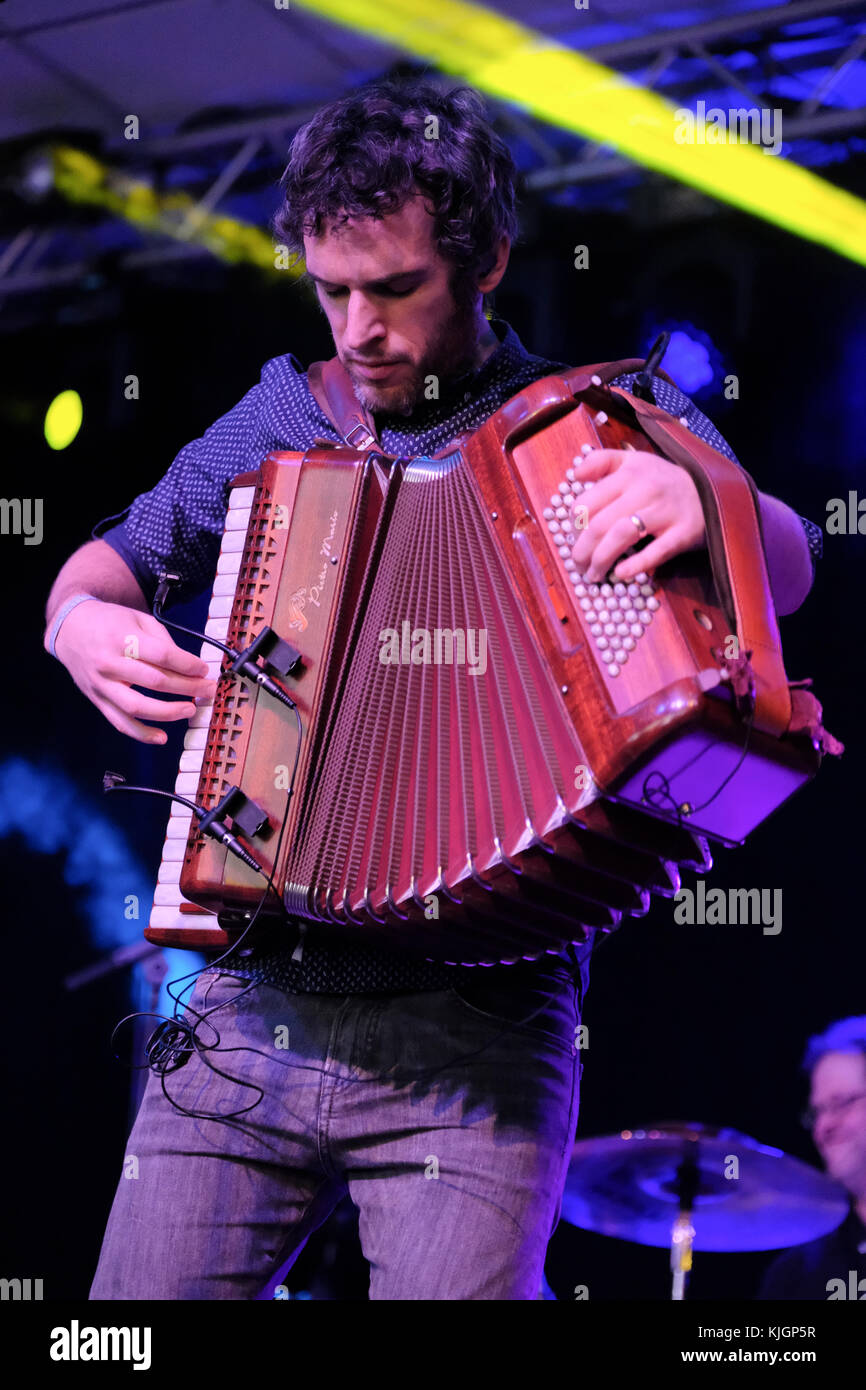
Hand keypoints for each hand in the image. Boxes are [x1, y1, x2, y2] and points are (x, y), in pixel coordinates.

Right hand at [52, 600, 216, 744]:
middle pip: (156, 681)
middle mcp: (110, 663)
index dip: (188, 665)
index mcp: (123, 638)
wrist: (69, 628)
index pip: (163, 656)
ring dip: (169, 712)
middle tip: (209, 690)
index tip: (204, 670)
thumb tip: (190, 665)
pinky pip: (120, 722)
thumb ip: (163, 640)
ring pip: (138, 707)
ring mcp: (102, 684)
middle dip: (189, 688)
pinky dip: (141, 734)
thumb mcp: (138, 619)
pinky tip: (161, 737)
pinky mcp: (97, 699)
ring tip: (191, 709)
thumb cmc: (109, 622)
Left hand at [569, 448, 705, 581]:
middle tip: (579, 565)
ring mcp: (665, 512)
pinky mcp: (683, 533)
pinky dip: (635, 565)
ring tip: (594, 575)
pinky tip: (620, 574)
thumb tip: (575, 475)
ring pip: (622, 535)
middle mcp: (644, 490)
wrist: (710, 491)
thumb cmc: (662, 480)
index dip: (573, 527)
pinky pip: (656, 551)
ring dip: (601, 560)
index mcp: (628, 474)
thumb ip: (602, 462)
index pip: (586, 503)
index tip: (574, 540)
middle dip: (582, 551)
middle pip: (599, 524)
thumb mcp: (634, 461)